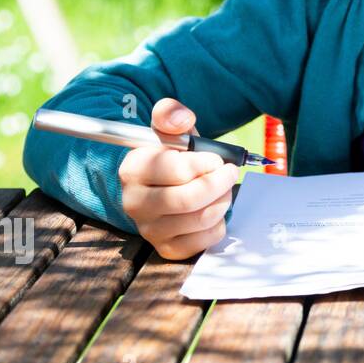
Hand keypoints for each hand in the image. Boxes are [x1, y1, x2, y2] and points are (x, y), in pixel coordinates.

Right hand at [119, 97, 238, 259]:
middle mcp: (135, 203)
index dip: (207, 163)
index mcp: (133, 169)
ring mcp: (149, 229)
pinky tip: (214, 208)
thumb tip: (181, 120)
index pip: (178, 170)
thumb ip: (171, 114)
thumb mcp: (171, 128)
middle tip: (230, 172)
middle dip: (220, 183)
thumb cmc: (173, 154)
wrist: (166, 182)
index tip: (217, 158)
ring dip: (223, 200)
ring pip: (201, 219)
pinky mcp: (167, 248)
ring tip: (223, 188)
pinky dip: (220, 223)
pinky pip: (205, 239)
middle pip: (190, 199)